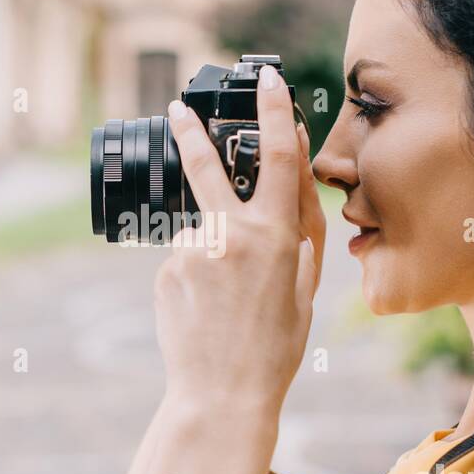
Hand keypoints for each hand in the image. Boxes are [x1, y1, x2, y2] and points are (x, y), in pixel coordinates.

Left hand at [154, 64, 325, 422]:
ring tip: (225, 300)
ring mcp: (191, 251)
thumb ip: (303, 234)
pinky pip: (185, 259)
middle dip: (191, 128)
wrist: (222, 394)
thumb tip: (295, 189)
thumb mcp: (307, 289)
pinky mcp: (165, 272)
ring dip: (213, 249)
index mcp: (275, 236)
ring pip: (202, 229)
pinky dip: (197, 273)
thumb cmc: (276, 347)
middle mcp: (229, 234)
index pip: (279, 156)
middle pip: (204, 164)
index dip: (274, 110)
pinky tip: (206, 310)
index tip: (267, 79)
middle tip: (177, 104)